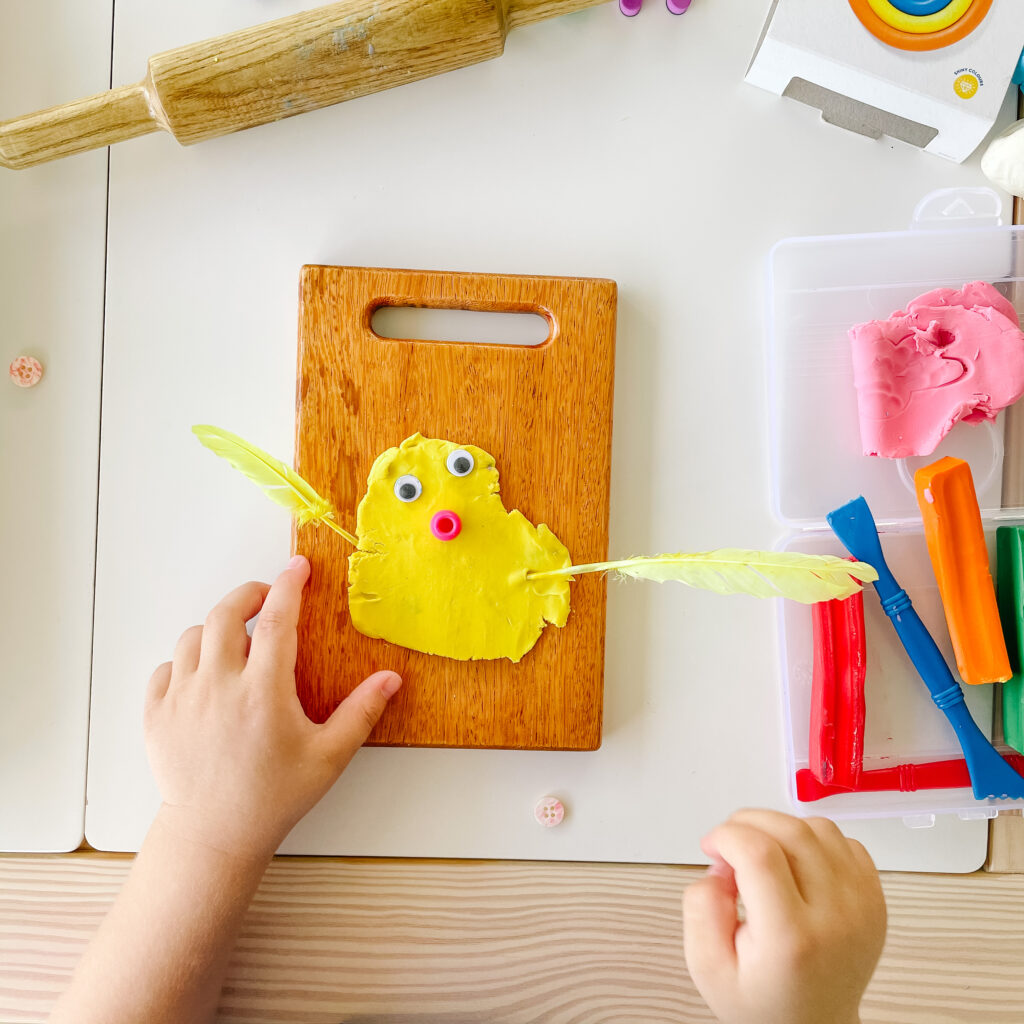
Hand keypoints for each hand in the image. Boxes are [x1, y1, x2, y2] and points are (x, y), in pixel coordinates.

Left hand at [144, 555, 400, 862]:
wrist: (214, 836)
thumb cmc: (273, 798)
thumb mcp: (328, 757)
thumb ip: (361, 712)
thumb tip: (391, 678)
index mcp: (263, 691)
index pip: (275, 619)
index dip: (288, 585)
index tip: (297, 568)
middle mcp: (218, 686)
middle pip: (225, 613)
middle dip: (248, 594)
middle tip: (265, 596)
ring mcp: (182, 699)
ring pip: (192, 636)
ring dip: (216, 628)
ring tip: (236, 641)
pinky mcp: (157, 715)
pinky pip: (166, 668)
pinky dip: (185, 661)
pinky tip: (205, 676)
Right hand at [683, 809, 885, 1023]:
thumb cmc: (764, 1003)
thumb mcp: (708, 968)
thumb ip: (700, 909)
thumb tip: (720, 864)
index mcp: (791, 939)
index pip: (758, 853)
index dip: (726, 836)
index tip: (711, 847)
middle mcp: (835, 918)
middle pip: (791, 832)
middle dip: (748, 822)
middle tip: (729, 844)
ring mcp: (862, 907)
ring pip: (819, 830)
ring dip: (780, 826)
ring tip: (760, 851)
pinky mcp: (875, 901)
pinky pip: (846, 843)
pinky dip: (814, 838)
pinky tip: (793, 860)